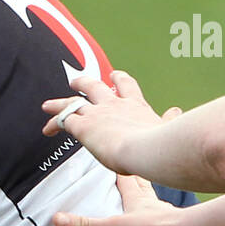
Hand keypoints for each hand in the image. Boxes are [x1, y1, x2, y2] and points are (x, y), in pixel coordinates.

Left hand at [41, 69, 180, 172]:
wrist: (148, 150)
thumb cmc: (162, 144)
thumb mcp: (169, 128)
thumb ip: (170, 120)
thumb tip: (178, 110)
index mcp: (136, 106)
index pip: (127, 87)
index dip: (120, 81)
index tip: (115, 75)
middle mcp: (114, 105)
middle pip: (94, 87)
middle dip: (84, 83)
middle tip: (76, 80)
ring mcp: (97, 114)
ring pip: (72, 102)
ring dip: (59, 102)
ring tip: (48, 104)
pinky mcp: (83, 127)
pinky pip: (62, 121)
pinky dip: (53, 123)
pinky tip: (46, 130)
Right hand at [52, 172, 194, 225]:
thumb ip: (88, 225)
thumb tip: (59, 219)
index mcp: (137, 199)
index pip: (124, 179)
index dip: (117, 167)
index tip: (111, 153)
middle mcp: (151, 204)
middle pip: (141, 184)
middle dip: (133, 175)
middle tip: (128, 165)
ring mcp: (164, 217)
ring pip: (154, 201)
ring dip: (148, 196)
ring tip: (143, 194)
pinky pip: (165, 221)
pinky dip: (162, 218)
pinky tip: (161, 224)